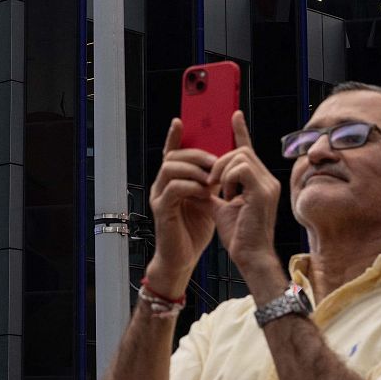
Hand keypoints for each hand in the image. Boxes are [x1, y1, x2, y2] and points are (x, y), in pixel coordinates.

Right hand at [146, 119, 218, 294]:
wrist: (182, 259)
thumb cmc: (193, 231)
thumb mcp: (206, 201)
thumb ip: (208, 183)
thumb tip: (221, 166)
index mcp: (172, 182)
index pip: (171, 154)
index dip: (173, 136)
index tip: (180, 120)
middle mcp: (161, 186)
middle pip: (173, 156)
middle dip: (196, 154)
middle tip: (216, 161)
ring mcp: (159, 197)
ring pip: (171, 168)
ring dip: (194, 169)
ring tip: (211, 178)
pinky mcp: (161, 210)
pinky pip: (174, 189)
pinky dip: (191, 187)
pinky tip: (204, 193)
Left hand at [209, 112, 281, 278]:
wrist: (250, 256)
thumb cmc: (239, 236)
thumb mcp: (223, 206)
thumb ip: (217, 190)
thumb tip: (203, 180)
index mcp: (259, 182)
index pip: (249, 150)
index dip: (241, 130)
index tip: (234, 114)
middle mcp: (268, 179)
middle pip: (241, 150)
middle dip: (220, 161)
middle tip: (211, 182)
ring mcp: (268, 184)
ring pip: (240, 156)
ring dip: (222, 171)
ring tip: (219, 191)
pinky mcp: (263, 191)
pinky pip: (241, 168)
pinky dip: (228, 179)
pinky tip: (227, 196)